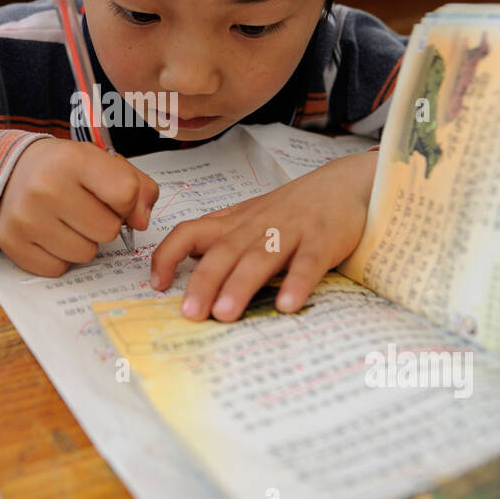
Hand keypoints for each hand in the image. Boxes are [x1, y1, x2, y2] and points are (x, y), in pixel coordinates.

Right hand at [0, 139, 158, 275]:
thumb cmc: (63, 168)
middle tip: (86, 208)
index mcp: (73, 159)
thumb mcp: (101, 161)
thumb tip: (141, 222)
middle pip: (108, 230)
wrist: (12, 171)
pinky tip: (50, 233)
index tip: (113, 196)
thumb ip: (136, 186)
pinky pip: (58, 267)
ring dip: (83, 241)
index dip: (127, 201)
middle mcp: (45, 187)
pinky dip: (60, 256)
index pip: (126, 194)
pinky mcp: (12, 242)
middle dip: (104, 223)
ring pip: (85, 254)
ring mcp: (26, 217)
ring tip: (67, 220)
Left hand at [150, 149, 378, 320]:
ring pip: (260, 258)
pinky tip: (287, 305)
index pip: (190, 232)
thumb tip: (184, 272)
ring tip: (225, 314)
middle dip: (204, 282)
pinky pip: (308, 263)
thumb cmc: (290, 210)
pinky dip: (297, 283)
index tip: (157, 284)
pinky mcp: (322, 240)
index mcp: (232, 222)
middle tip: (191, 314)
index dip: (169, 255)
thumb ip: (219, 242)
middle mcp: (256, 226)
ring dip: (241, 286)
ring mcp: (289, 232)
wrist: (343, 184)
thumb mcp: (247, 220)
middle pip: (223, 252)